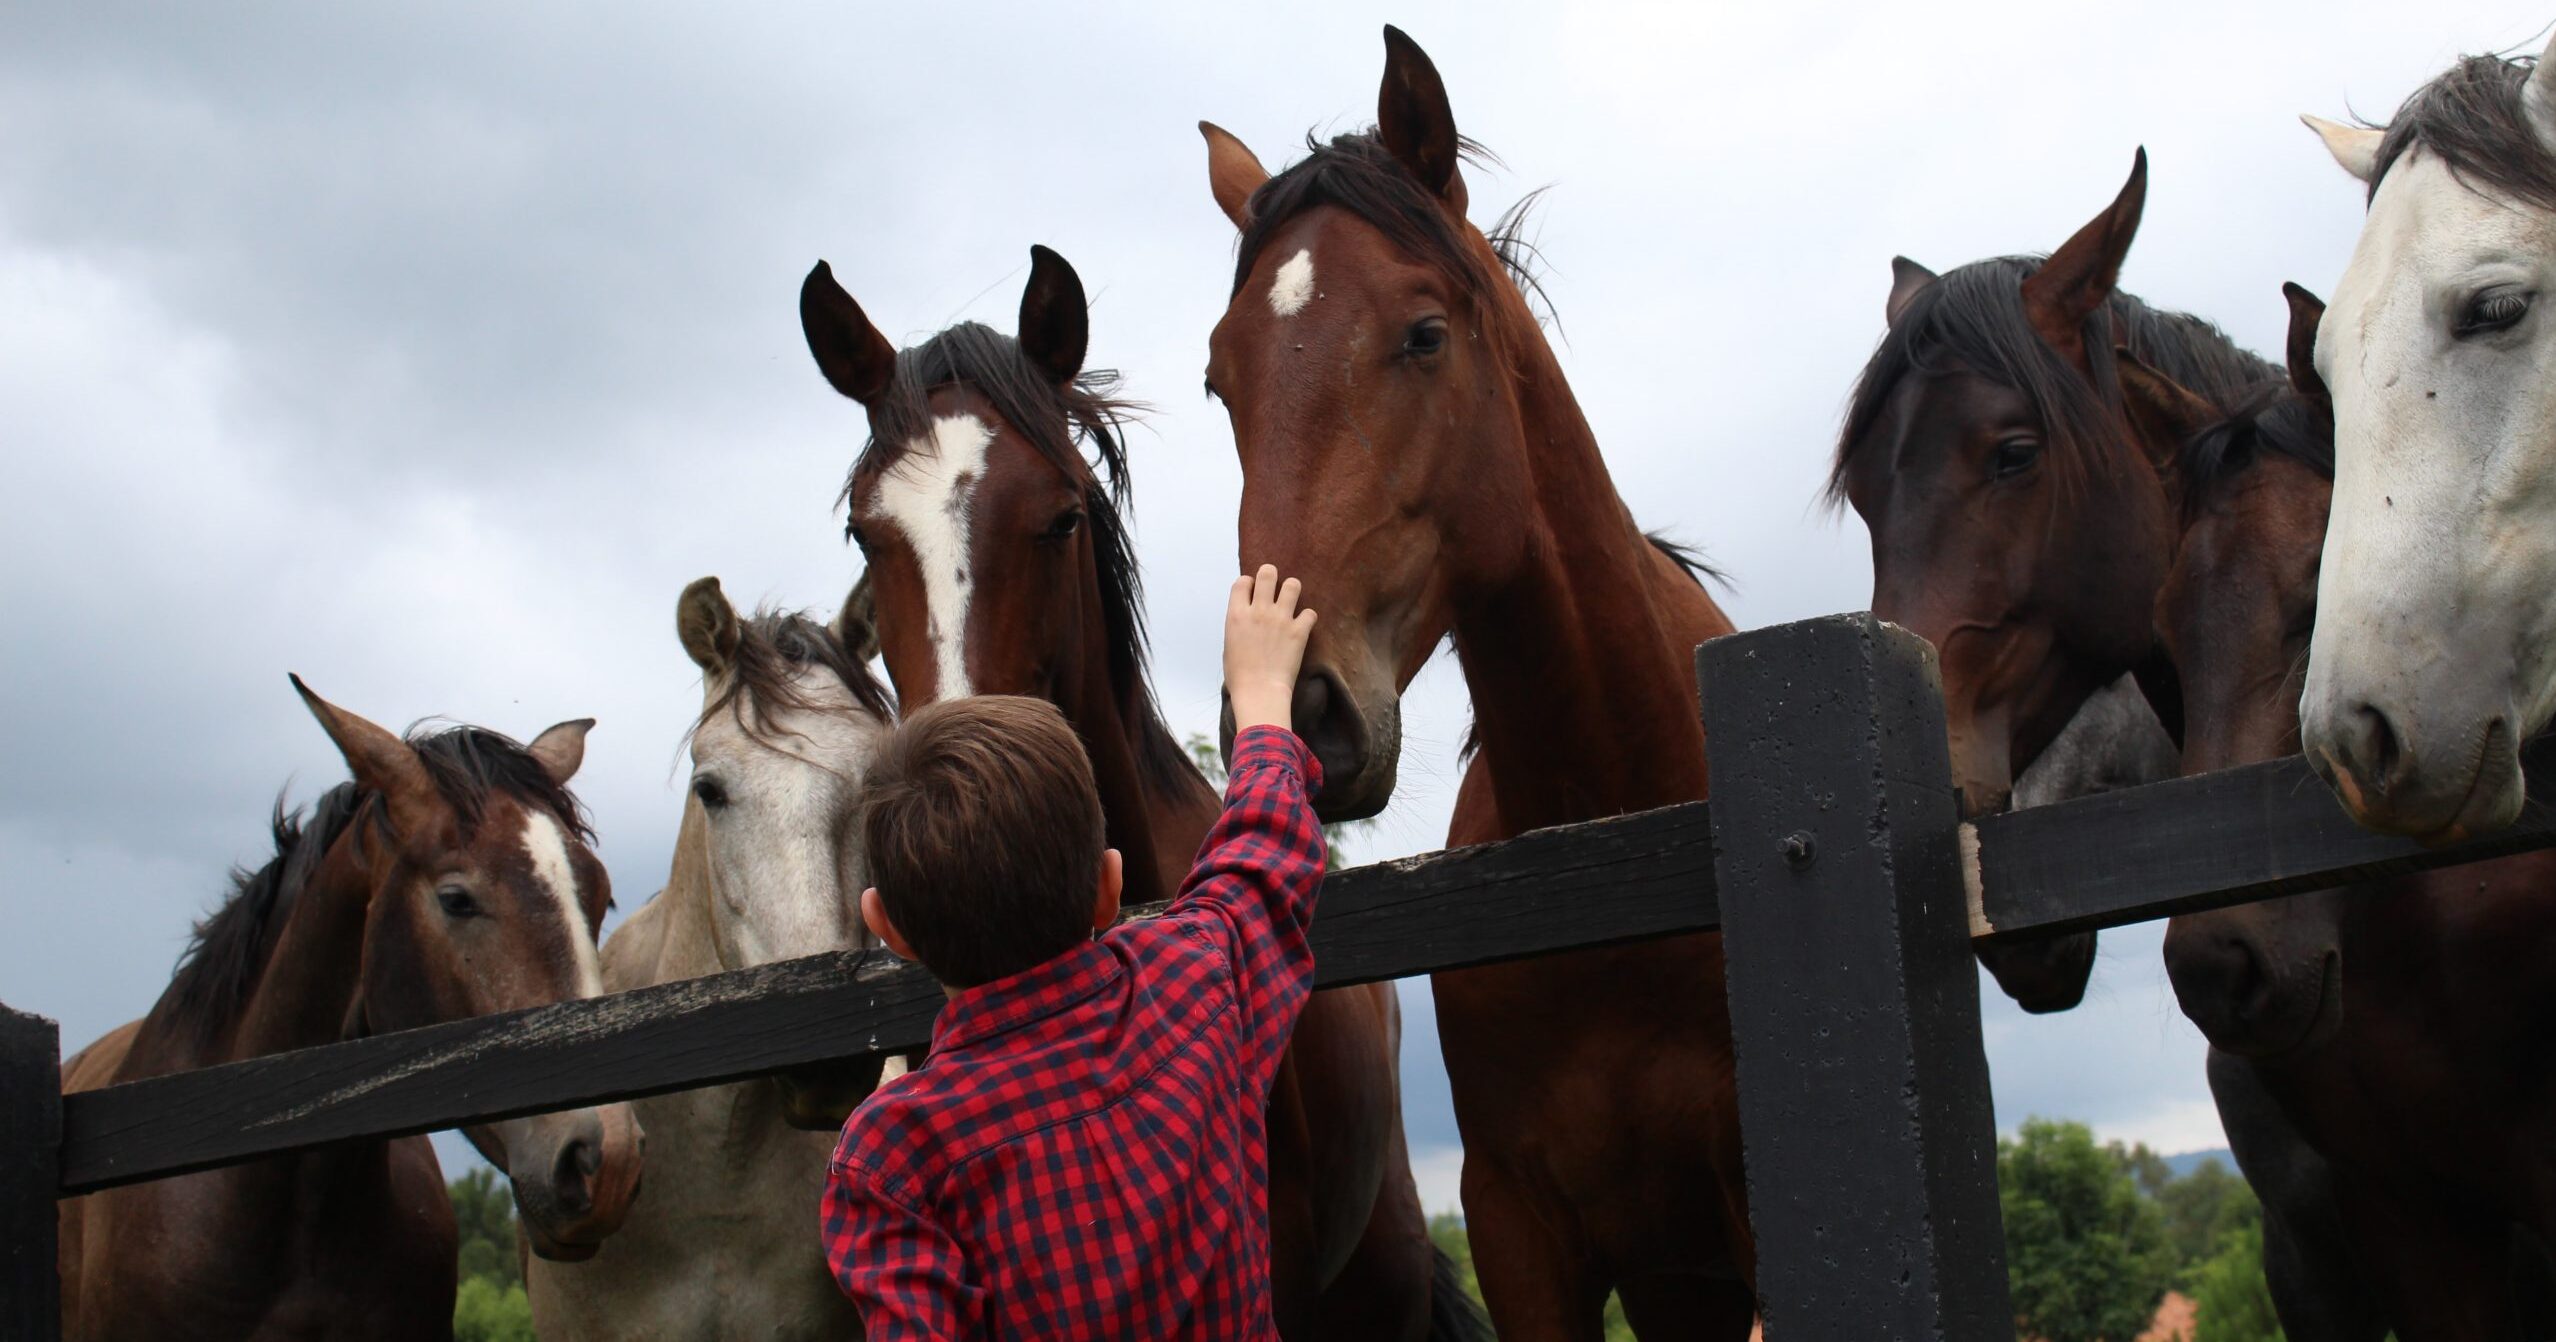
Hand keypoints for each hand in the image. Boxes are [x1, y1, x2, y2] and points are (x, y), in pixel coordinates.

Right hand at [1224, 564, 1316, 733]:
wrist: (1259, 692)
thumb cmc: (1239, 676)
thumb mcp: (1229, 645)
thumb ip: (1239, 625)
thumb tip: (1247, 619)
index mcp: (1237, 614)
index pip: (1243, 581)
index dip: (1249, 584)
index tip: (1253, 593)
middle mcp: (1259, 610)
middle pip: (1268, 573)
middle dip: (1271, 576)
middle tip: (1274, 588)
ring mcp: (1280, 619)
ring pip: (1293, 585)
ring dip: (1292, 591)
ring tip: (1291, 601)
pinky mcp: (1299, 631)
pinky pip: (1310, 612)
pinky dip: (1308, 618)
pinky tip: (1303, 626)